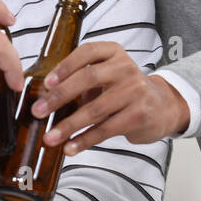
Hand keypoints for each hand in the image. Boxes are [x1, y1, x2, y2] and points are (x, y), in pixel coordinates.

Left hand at [30, 42, 189, 152]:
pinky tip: (70, 147)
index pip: (87, 52)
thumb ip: (80, 79)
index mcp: (113, 53)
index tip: (46, 83)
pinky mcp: (139, 115)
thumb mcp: (106, 75)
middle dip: (59, 96)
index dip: (65, 66)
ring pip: (95, 109)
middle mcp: (126, 68)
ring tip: (49, 138)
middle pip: (88, 79)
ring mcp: (135, 91)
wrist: (162, 106)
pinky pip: (106, 129)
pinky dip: (85, 140)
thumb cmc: (124, 90)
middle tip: (38, 111)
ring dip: (69, 125)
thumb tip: (44, 98)